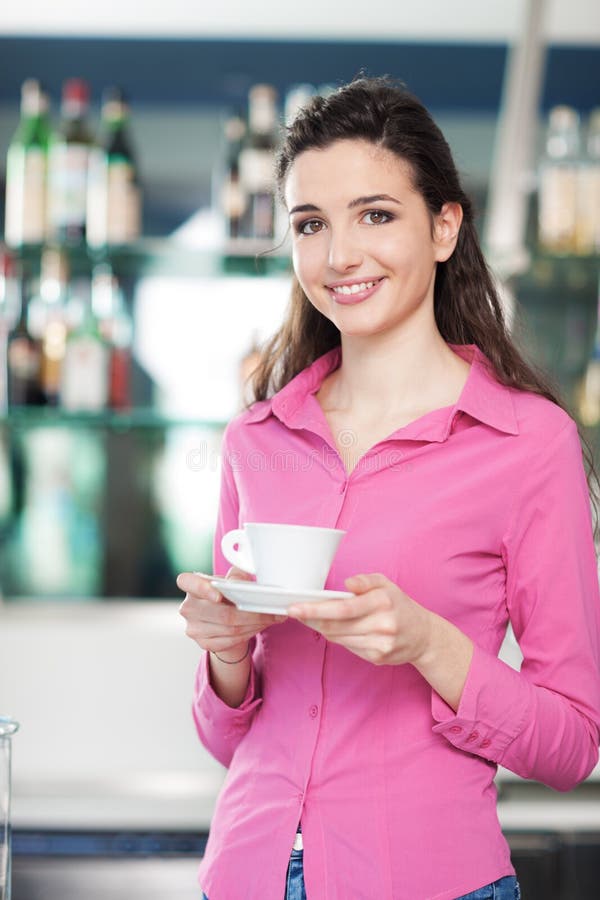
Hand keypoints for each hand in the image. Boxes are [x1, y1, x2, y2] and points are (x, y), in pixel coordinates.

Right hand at [177, 567, 284, 659]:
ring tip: (270, 617)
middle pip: (222, 613)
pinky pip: (231, 640)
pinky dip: (249, 633)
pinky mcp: (203, 643)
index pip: (185, 581)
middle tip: (271, 611)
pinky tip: (259, 626)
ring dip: (255, 624)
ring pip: (230, 628)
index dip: (201, 588)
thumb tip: (242, 580)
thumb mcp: (230, 581)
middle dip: (251, 613)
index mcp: (191, 585)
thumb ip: (236, 576)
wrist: (223, 621)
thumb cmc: (226, 596)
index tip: (218, 595)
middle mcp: (189, 607)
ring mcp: (194, 627)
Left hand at [287, 572, 433, 666]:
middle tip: (296, 612)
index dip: (315, 610)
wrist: (423, 636)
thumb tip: (347, 583)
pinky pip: (348, 647)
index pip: (342, 608)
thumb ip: (366, 581)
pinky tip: (339, 630)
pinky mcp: (377, 658)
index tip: (295, 608)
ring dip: (323, 629)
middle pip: (335, 626)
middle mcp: (382, 625)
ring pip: (339, 638)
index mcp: (382, 602)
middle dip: (312, 619)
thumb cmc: (399, 605)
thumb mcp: (386, 585)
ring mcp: (380, 644)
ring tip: (315, 618)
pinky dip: (339, 638)